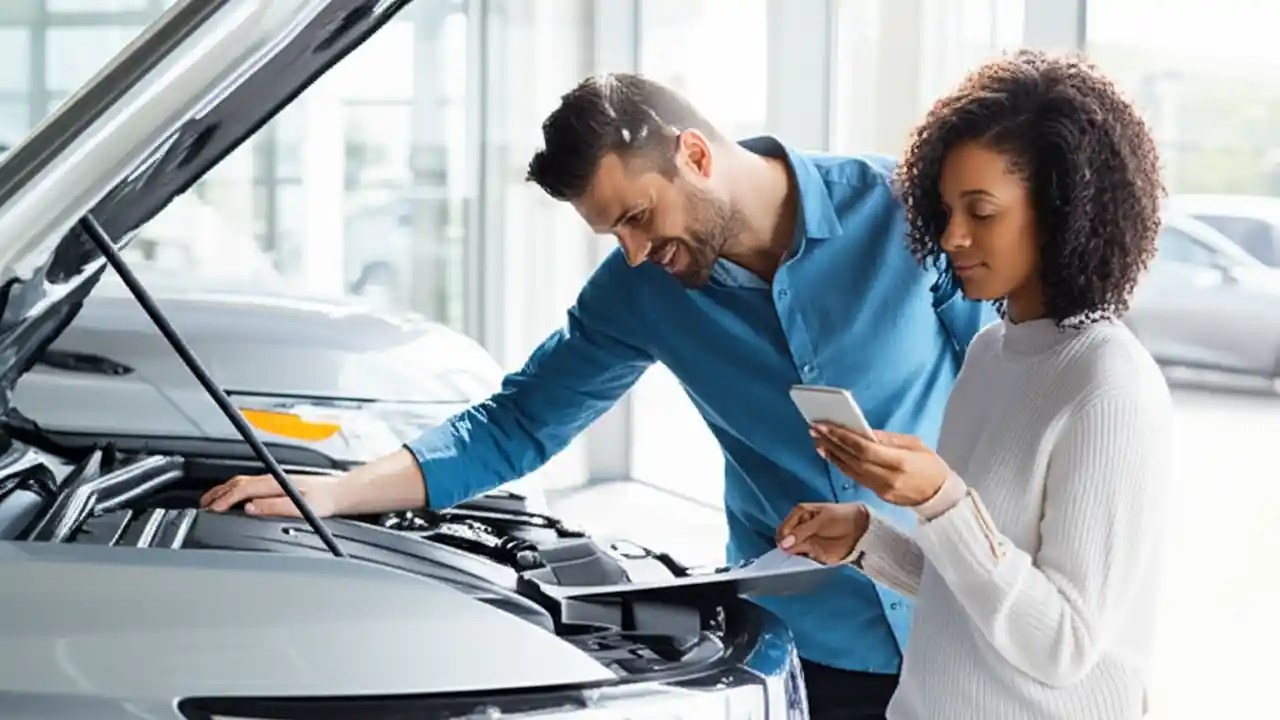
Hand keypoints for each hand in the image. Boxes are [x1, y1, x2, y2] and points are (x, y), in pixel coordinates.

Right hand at [200, 472, 343, 517]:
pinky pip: (250, 486)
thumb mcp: (302, 507)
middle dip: (218, 493)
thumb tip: (251, 508)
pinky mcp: (279, 485)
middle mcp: (274, 479)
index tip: (212, 510)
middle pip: (238, 483)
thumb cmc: (326, 500)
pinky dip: (236, 491)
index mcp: (276, 483)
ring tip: (212, 501)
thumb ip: (275, 507)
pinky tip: (236, 499)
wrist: (342, 493)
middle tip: (203, 506)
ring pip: (243, 483)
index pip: (242, 489)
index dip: (224, 499)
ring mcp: (276, 481)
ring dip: (225, 491)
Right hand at [775, 502, 869, 564]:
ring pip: (792, 551)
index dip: (783, 539)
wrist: (861, 528)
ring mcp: (806, 540)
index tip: (786, 548)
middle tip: (794, 554)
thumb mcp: (821, 521)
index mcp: (799, 514)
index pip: (784, 529)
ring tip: (801, 558)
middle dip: (787, 549)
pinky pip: (803, 558)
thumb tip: (783, 545)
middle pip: (785, 541)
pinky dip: (802, 561)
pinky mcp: (813, 552)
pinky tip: (806, 562)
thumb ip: (802, 532)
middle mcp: (799, 527)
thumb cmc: (841, 517)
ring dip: (794, 556)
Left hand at [812, 424, 949, 506]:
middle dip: (832, 444)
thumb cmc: (930, 465)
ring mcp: (882, 489)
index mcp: (900, 462)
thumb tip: (864, 431)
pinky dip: (842, 465)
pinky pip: (856, 478)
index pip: (864, 449)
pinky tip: (832, 455)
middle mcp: (888, 478)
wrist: (940, 495)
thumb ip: (888, 439)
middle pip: (853, 460)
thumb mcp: (914, 444)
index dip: (843, 437)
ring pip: (850, 471)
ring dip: (832, 455)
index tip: (826, 426)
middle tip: (815, 430)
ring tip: (818, 440)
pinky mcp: (878, 495)